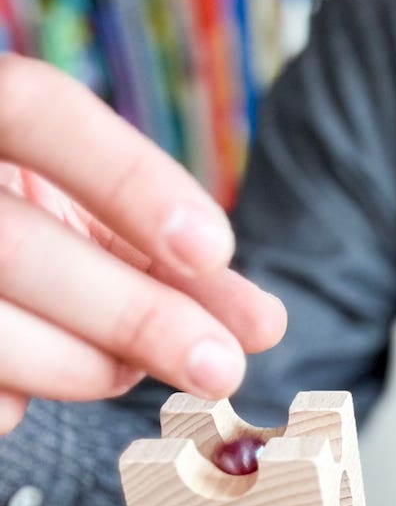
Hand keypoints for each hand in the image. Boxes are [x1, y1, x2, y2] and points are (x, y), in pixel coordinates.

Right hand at [0, 54, 286, 431]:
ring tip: (128, 371)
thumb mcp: (92, 216)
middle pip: (15, 243)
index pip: (36, 109)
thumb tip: (261, 324)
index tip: (213, 251)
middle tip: (219, 366)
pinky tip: (39, 381)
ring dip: (83, 366)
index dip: (129, 180)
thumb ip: (174, 259)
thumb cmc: (30, 225)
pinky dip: (22, 396)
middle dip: (134, 314)